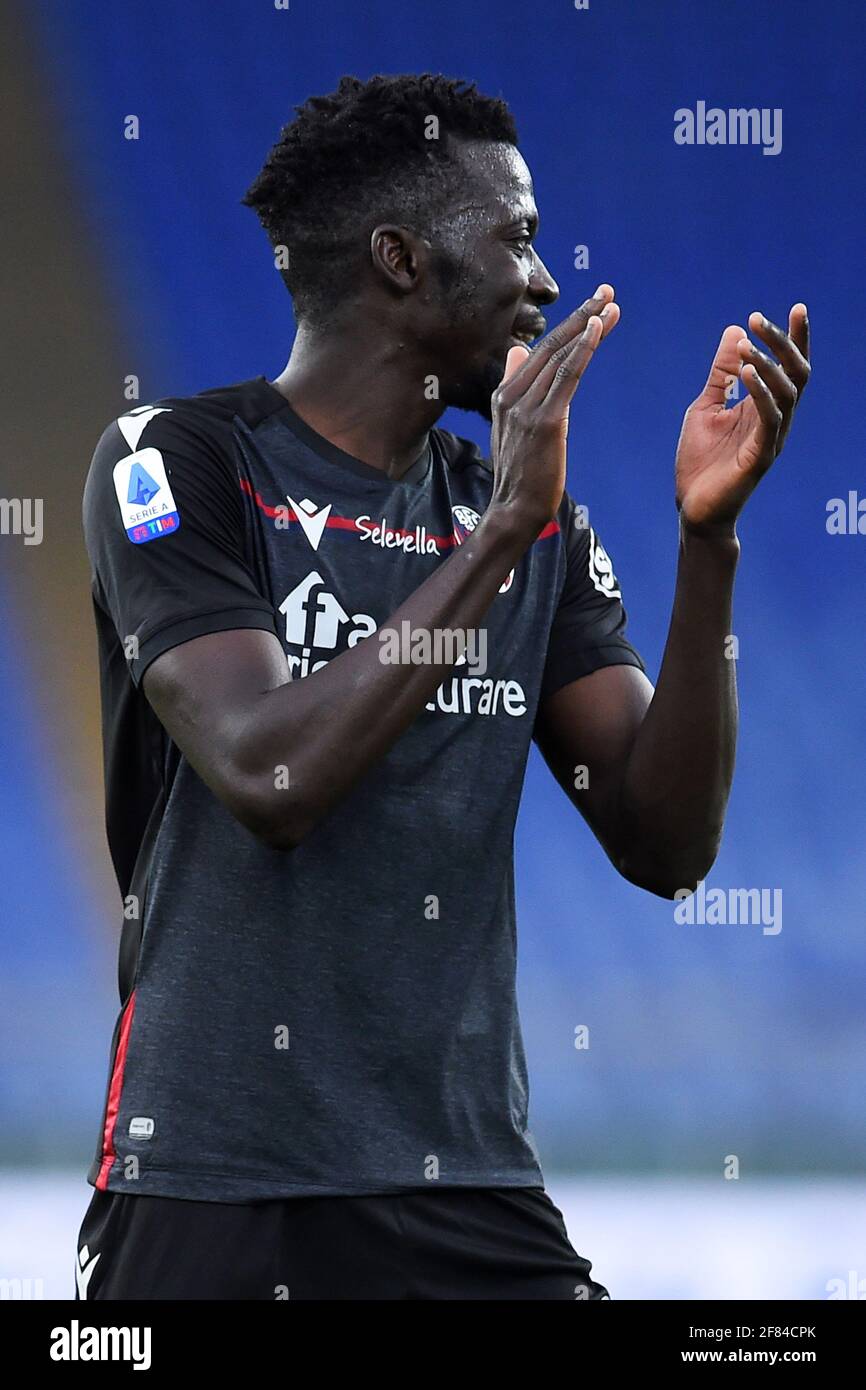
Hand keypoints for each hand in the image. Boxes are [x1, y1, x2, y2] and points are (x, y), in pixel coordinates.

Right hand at [489, 284, 619, 531]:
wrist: (514, 510)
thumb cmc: (520, 474)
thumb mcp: (511, 426)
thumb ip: (514, 386)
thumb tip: (518, 350)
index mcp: (504, 394)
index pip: (540, 351)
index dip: (568, 325)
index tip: (593, 306)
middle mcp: (511, 395)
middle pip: (551, 345)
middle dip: (581, 315)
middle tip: (607, 291)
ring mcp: (526, 408)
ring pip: (561, 356)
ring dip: (588, 326)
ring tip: (611, 304)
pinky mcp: (545, 421)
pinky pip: (567, 377)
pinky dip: (583, 349)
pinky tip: (597, 329)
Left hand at [675, 304, 810, 532]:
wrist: (694, 508)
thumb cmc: (701, 461)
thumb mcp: (706, 406)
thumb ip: (720, 373)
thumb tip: (734, 330)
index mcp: (765, 407)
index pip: (790, 367)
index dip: (796, 338)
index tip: (798, 307)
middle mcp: (775, 419)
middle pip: (796, 374)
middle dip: (782, 343)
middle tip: (758, 319)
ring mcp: (771, 438)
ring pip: (786, 393)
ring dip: (766, 364)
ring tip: (745, 345)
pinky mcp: (760, 457)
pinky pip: (769, 419)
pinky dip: (760, 392)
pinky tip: (746, 372)